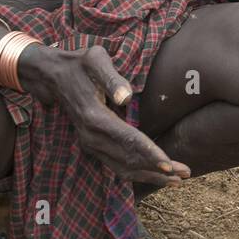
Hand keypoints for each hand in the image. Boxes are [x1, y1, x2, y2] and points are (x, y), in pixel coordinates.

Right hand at [18, 44, 187, 186]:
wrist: (52, 75)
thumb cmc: (79, 63)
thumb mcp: (95, 59)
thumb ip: (111, 77)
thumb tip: (126, 97)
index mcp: (95, 117)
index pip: (128, 141)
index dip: (151, 154)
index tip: (170, 165)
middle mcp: (91, 137)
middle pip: (129, 159)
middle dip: (158, 169)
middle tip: (186, 174)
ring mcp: (90, 143)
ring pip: (123, 168)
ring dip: (151, 175)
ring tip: (178, 179)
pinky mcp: (92, 145)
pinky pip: (116, 165)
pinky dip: (137, 172)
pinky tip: (156, 175)